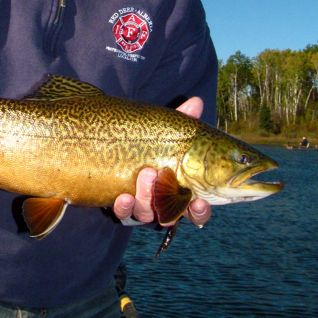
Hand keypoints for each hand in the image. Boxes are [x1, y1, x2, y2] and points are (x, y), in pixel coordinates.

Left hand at [112, 96, 211, 227]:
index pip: (197, 209)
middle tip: (160, 174)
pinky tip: (122, 198)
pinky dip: (124, 208)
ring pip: (147, 213)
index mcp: (182, 192)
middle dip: (168, 200)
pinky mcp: (122, 207)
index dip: (200, 211)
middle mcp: (164, 205)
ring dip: (146, 197)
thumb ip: (183, 121)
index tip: (200, 203)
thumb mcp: (169, 132)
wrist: (117, 146)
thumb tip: (195, 102)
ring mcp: (142, 207)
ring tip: (145, 174)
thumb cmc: (155, 143)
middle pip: (171, 215)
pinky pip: (124, 214)